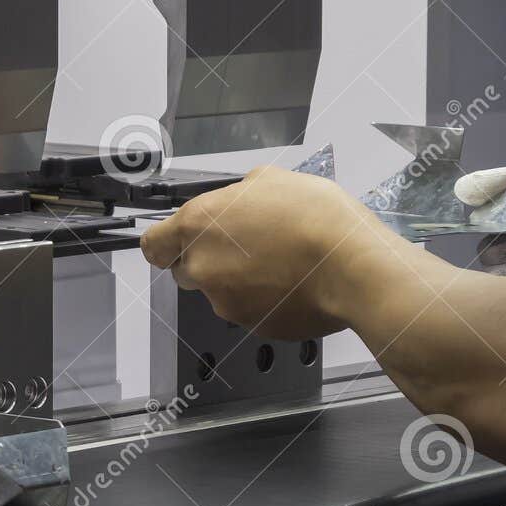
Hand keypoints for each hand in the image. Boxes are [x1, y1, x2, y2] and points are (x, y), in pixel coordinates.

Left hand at [139, 166, 385, 338]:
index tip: (178, 242)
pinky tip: (291, 282)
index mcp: (198, 225)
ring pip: (218, 292)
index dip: (165, 244)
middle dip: (207, 260)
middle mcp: (202, 266)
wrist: (352, 266)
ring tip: (279, 263)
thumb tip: (238, 201)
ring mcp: (224, 301)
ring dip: (237, 281)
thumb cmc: (314, 217)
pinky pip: (247, 311)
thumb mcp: (271, 179)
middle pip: (184, 270)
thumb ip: (239, 194)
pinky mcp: (250, 325)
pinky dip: (262, 300)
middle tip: (245, 247)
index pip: (153, 245)